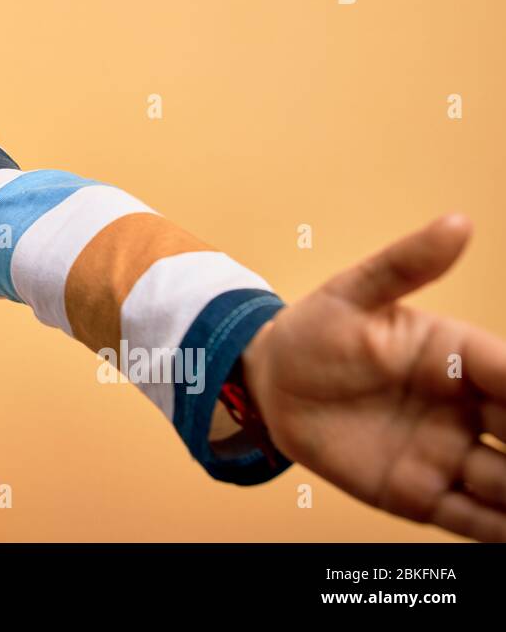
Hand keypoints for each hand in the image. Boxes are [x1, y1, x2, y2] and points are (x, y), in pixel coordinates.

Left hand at [239, 212, 505, 540]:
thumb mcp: (352, 293)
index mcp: (461, 356)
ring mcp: (447, 453)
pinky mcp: (421, 493)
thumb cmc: (315, 330)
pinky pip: (472, 520)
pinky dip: (496, 531)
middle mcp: (467, 408)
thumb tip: (459, 222)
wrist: (269, 384)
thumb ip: (405, 265)